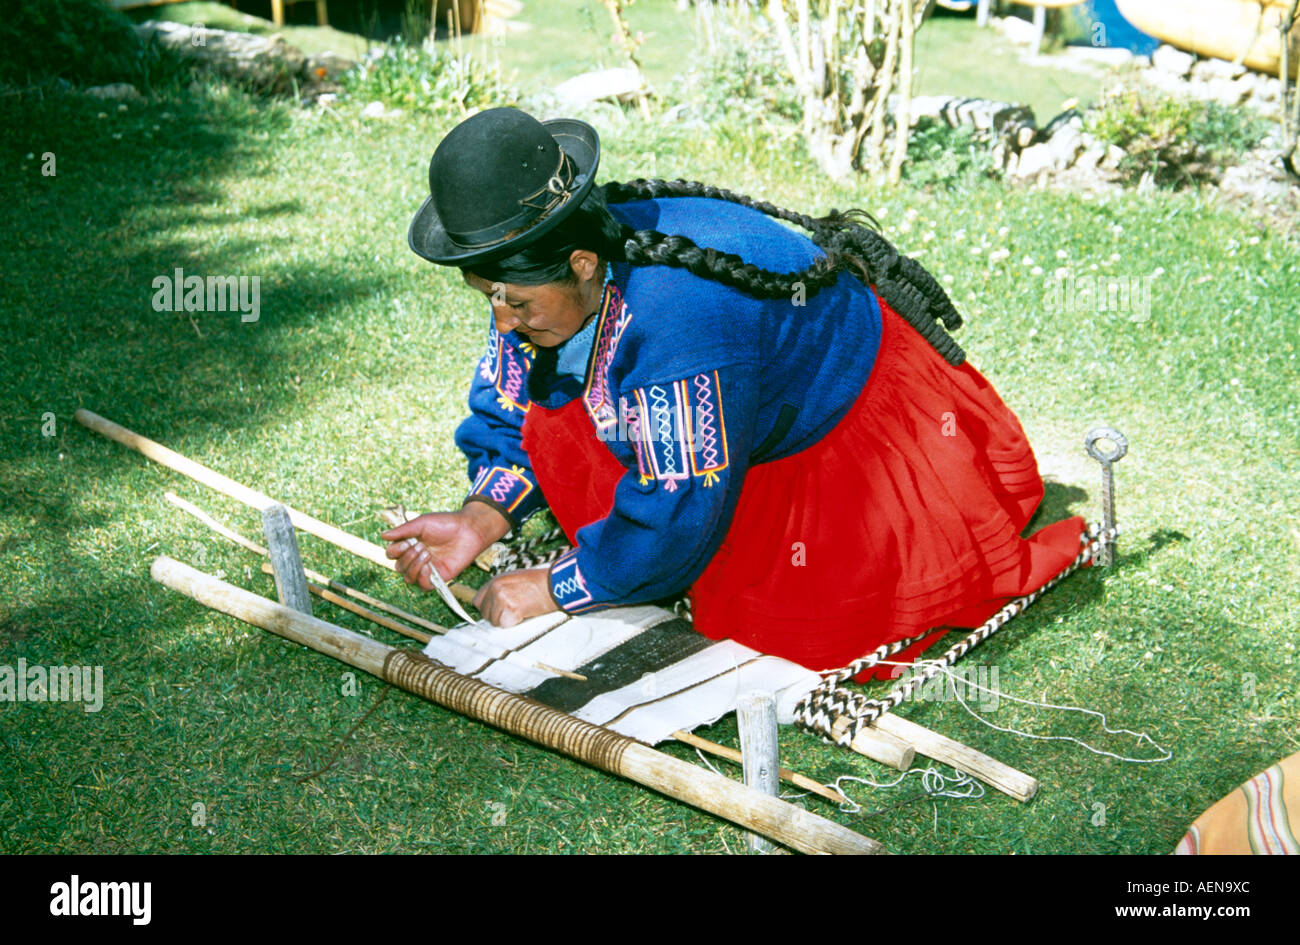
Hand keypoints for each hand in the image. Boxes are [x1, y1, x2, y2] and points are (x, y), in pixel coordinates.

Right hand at [380, 504, 508, 590]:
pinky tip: (428, 567)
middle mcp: (416, 558)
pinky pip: (423, 586)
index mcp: (409, 544)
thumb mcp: (421, 523)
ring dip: (414, 566)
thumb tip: (382, 535)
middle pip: (398, 567)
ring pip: (408, 578)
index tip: (406, 542)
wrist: (468, 530)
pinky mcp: (439, 576)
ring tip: (427, 553)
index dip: (395, 551)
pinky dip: (422, 578)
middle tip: (421, 546)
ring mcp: (427, 568)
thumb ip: (402, 530)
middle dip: (407, 558)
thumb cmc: (445, 524)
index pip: (391, 554)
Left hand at [472, 569, 558, 627]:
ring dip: (506, 621)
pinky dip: (513, 624)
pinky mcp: (510, 609)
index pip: (478, 601)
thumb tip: (491, 605)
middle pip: (485, 613)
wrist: (553, 585)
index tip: (496, 611)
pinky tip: (522, 614)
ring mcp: (501, 598)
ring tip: (520, 611)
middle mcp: (496, 588)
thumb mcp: (515, 579)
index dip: (487, 608)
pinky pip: (504, 625)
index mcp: (496, 580)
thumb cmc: (539, 583)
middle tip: (512, 611)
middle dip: (496, 616)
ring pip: (494, 621)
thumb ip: (500, 589)